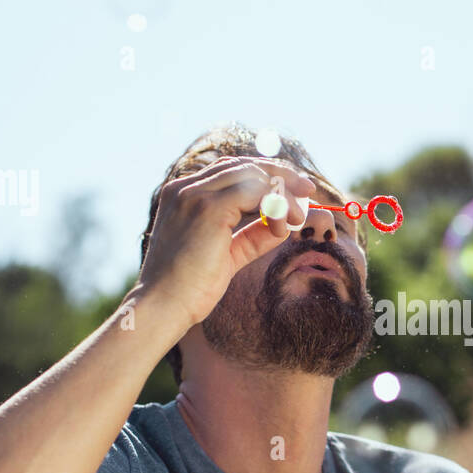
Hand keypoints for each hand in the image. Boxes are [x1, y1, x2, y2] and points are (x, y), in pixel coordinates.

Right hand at [136, 156, 315, 328]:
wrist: (164, 307)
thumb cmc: (191, 288)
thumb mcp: (228, 255)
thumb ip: (252, 236)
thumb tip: (282, 225)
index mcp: (183, 194)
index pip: (231, 170)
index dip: (266, 175)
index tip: (295, 189)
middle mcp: (185, 188)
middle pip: (243, 165)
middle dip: (281, 175)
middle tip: (308, 190)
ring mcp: (193, 194)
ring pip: (251, 175)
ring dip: (282, 193)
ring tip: (298, 217)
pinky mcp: (206, 208)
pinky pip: (254, 193)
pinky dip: (275, 206)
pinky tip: (283, 227)